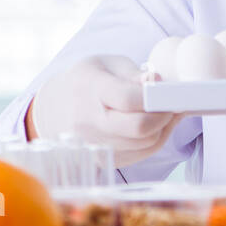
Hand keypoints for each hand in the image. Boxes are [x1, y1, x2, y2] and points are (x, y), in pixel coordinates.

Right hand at [29, 55, 184, 166]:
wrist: (55, 110)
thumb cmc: (86, 82)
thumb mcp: (107, 65)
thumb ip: (134, 74)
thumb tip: (159, 82)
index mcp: (92, 89)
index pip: (129, 99)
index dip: (155, 97)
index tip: (167, 92)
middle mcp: (90, 121)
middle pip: (140, 127)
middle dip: (164, 115)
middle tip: (170, 105)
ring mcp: (95, 145)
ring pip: (146, 144)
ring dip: (163, 129)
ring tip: (163, 113)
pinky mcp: (104, 160)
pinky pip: (141, 154)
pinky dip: (154, 140)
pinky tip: (154, 126)